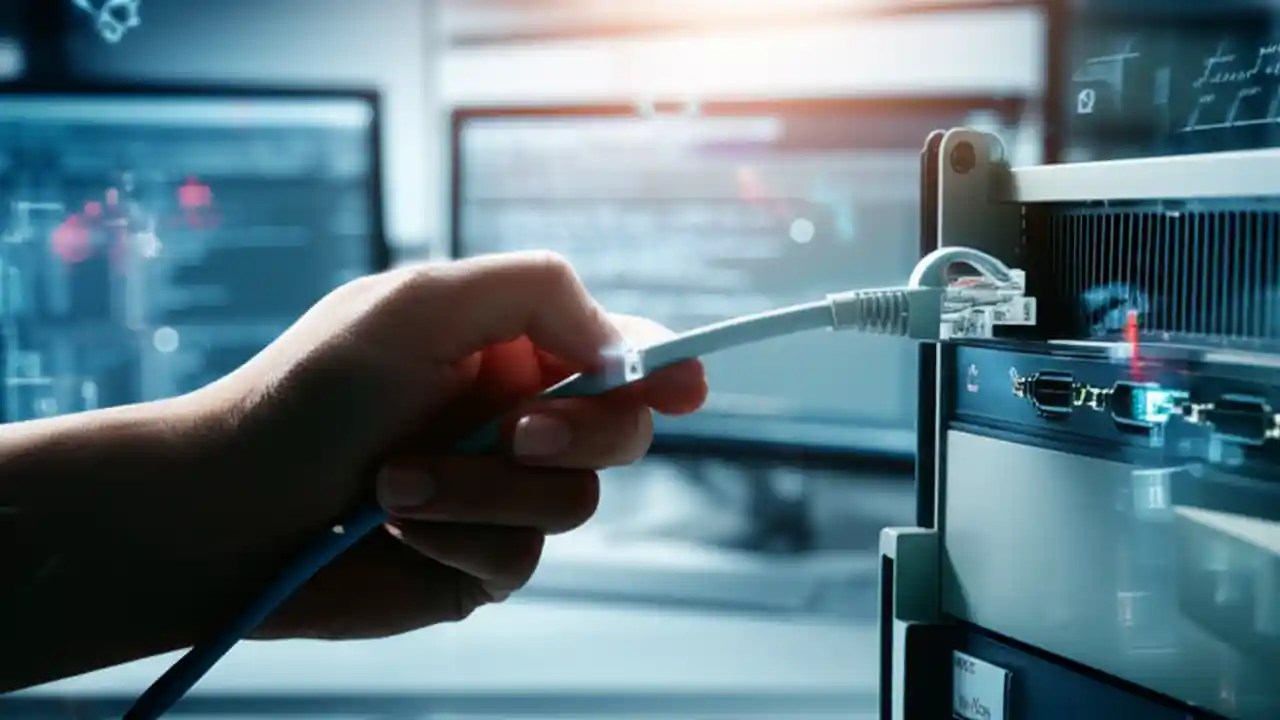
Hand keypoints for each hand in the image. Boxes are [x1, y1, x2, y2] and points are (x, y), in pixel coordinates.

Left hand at [196, 252, 707, 638]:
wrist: (226, 508)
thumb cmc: (310, 393)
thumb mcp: (420, 302)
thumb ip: (536, 291)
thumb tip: (619, 341)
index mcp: (508, 347)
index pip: (615, 350)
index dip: (664, 366)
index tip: (687, 383)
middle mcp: (515, 419)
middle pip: (621, 431)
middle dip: (580, 433)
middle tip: (516, 433)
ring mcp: (501, 494)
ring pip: (575, 504)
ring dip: (482, 491)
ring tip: (393, 481)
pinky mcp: (478, 562)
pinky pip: (520, 559)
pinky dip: (456, 537)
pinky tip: (393, 522)